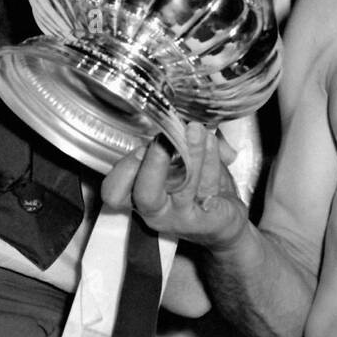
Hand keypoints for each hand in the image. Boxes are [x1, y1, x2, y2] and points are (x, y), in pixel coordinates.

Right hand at [101, 122, 249, 249]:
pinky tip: (211, 141)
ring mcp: (182, 217)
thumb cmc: (190, 184)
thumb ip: (158, 145)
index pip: (114, 193)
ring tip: (195, 129)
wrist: (221, 218)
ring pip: (184, 186)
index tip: (142, 146)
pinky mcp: (208, 218)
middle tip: (164, 140)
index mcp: (137, 196)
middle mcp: (155, 211)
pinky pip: (208, 184)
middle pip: (145, 195)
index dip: (123, 170)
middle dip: (155, 164)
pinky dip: (211, 158)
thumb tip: (163, 118)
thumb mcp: (167, 164)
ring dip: (191, 153)